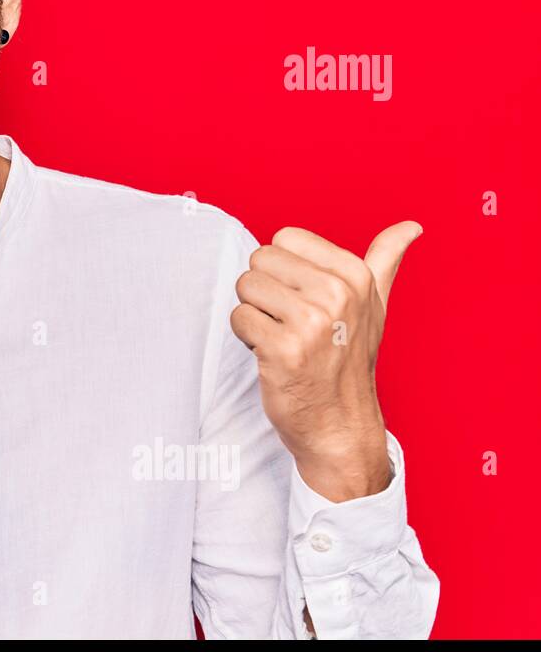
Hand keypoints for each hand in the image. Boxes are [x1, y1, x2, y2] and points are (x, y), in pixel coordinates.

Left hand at [229, 221, 421, 501]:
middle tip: (289, 322)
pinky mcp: (283, 350)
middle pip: (260, 259)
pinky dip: (246, 337)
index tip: (303, 298)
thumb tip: (412, 226)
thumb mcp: (374, 306)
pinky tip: (270, 355)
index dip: (282, 269)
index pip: (283, 238)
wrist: (340, 426)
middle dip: (265, 290)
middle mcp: (337, 295)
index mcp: (355, 275)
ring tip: (281, 337)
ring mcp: (311, 323)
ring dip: (254, 314)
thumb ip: (385, 261)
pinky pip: (239, 318)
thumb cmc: (350, 360)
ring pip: (246, 286)